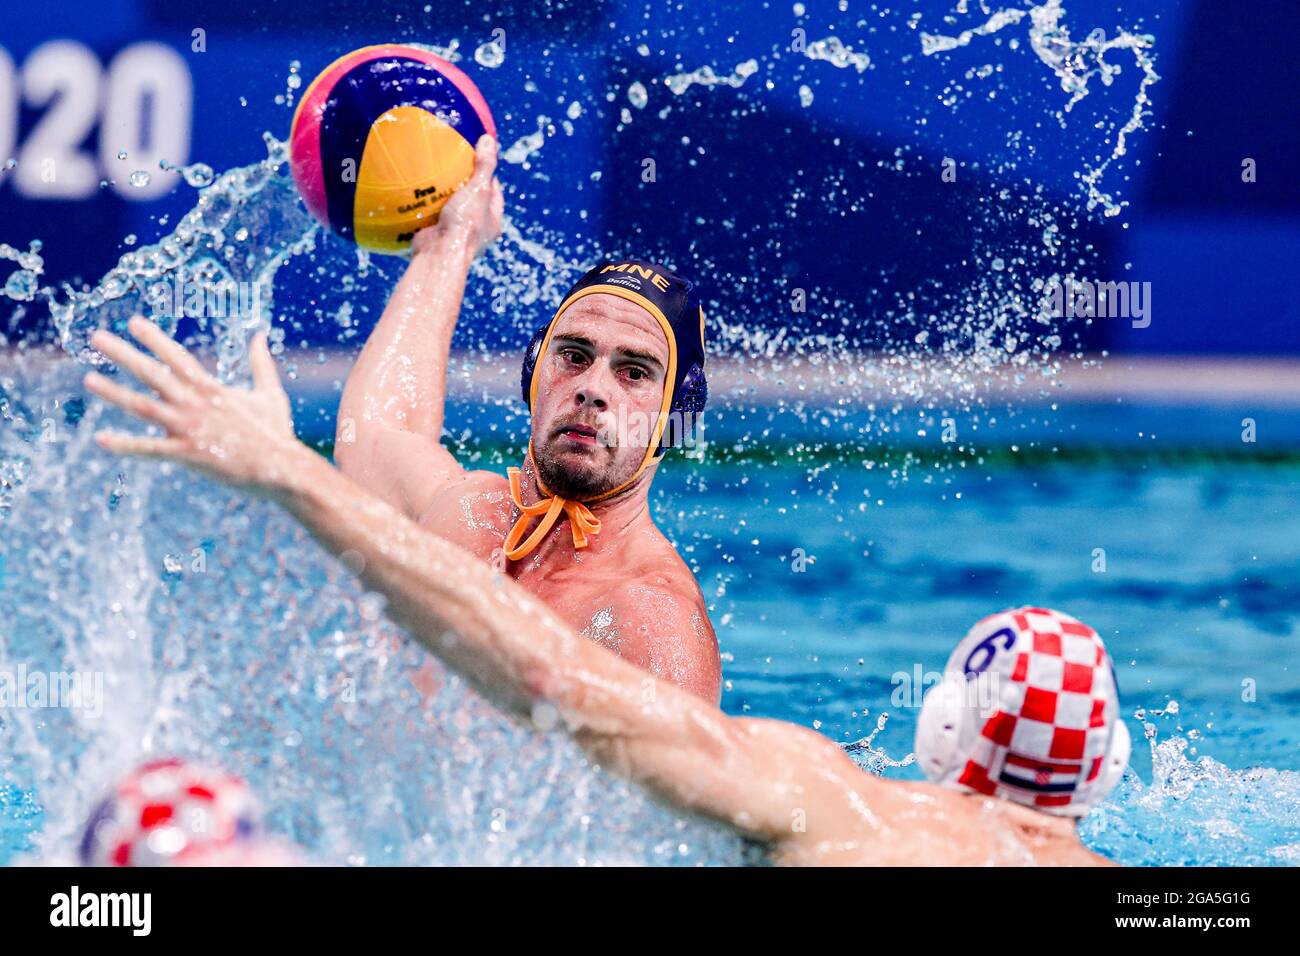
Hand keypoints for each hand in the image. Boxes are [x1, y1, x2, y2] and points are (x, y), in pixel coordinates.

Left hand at [85, 316, 300, 495]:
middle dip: (123, 354)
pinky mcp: (188, 453)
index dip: (154, 339)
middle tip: (97, 337)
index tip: (133, 322)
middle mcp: (195, 404)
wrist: (281, 467)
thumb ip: (260, 363)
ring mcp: (189, 428)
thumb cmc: (276, 431)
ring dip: (114, 393)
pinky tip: (100, 439)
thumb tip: (260, 334)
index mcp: (212, 389)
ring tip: (88, 379)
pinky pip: (150, 449)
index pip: (177, 357)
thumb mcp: (270, 393)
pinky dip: (125, 444)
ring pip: (143, 407)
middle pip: (152, 374)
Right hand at [411, 134, 503, 260]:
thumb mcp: (478, 189)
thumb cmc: (465, 224)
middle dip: (465, 186)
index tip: (480, 161)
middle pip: (473, 202)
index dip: (489, 176)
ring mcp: (456, 235)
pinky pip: (431, 216)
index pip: (495, 194)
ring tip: (433, 175)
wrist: (440, 253)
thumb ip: (484, 165)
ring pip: (452, 210)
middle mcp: (477, 231)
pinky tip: (415, 192)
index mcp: (493, 222)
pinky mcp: (438, 237)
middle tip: (454, 166)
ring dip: (443, 196)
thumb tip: (489, 139)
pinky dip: (425, 205)